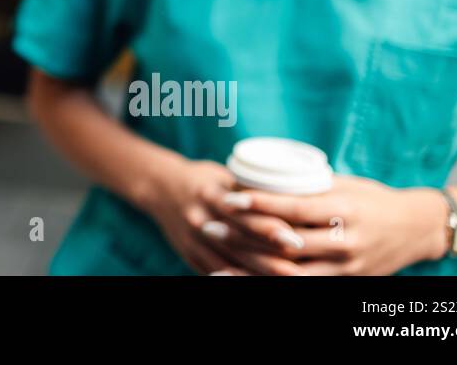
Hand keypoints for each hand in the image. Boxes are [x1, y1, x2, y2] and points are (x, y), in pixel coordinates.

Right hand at [144, 158, 304, 275]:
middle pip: (238, 243)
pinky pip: (216, 271)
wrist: (159, 187)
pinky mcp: (189, 255)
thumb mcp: (222, 176)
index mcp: (208, 194)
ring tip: (286, 279)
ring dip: (257, 273)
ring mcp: (192, 240)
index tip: (295, 238)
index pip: (242, 214)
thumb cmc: (202, 179)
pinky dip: (238, 278)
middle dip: (269, 258)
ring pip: (228, 262)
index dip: (269, 227)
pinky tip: (258, 282)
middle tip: (297, 269)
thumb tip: (292, 197)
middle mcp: (198, 218)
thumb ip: (249, 190)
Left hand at [202, 174, 447, 274]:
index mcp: (345, 209)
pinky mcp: (347, 281)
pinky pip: (304, 285)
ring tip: (217, 260)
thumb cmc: (374, 198)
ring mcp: (347, 266)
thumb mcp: (344, 184)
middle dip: (245, 235)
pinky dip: (273, 282)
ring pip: (292, 272)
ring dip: (251, 266)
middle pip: (287, 243)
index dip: (260, 204)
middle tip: (210, 225)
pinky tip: (247, 278)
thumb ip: (307, 186)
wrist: (417, 229)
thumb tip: (261, 175)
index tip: (229, 198)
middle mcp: (346, 241)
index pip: (295, 208)